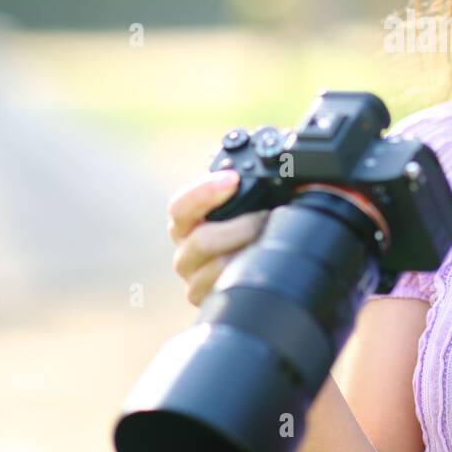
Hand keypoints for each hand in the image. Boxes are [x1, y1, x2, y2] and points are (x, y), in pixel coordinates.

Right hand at [167, 170, 269, 305]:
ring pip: (217, 267)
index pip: (181, 206)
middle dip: (241, 227)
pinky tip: (262, 265)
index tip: (233, 180)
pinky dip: (247, 274)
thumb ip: (245, 179)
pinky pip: (225, 290)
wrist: (264, 271)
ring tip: (270, 241)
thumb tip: (263, 149)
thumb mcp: (247, 198)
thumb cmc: (254, 227)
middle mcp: (185, 250)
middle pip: (201, 241)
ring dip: (248, 251)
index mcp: (187, 221)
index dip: (204, 192)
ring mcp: (194, 278)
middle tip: (267, 216)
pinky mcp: (206, 302)